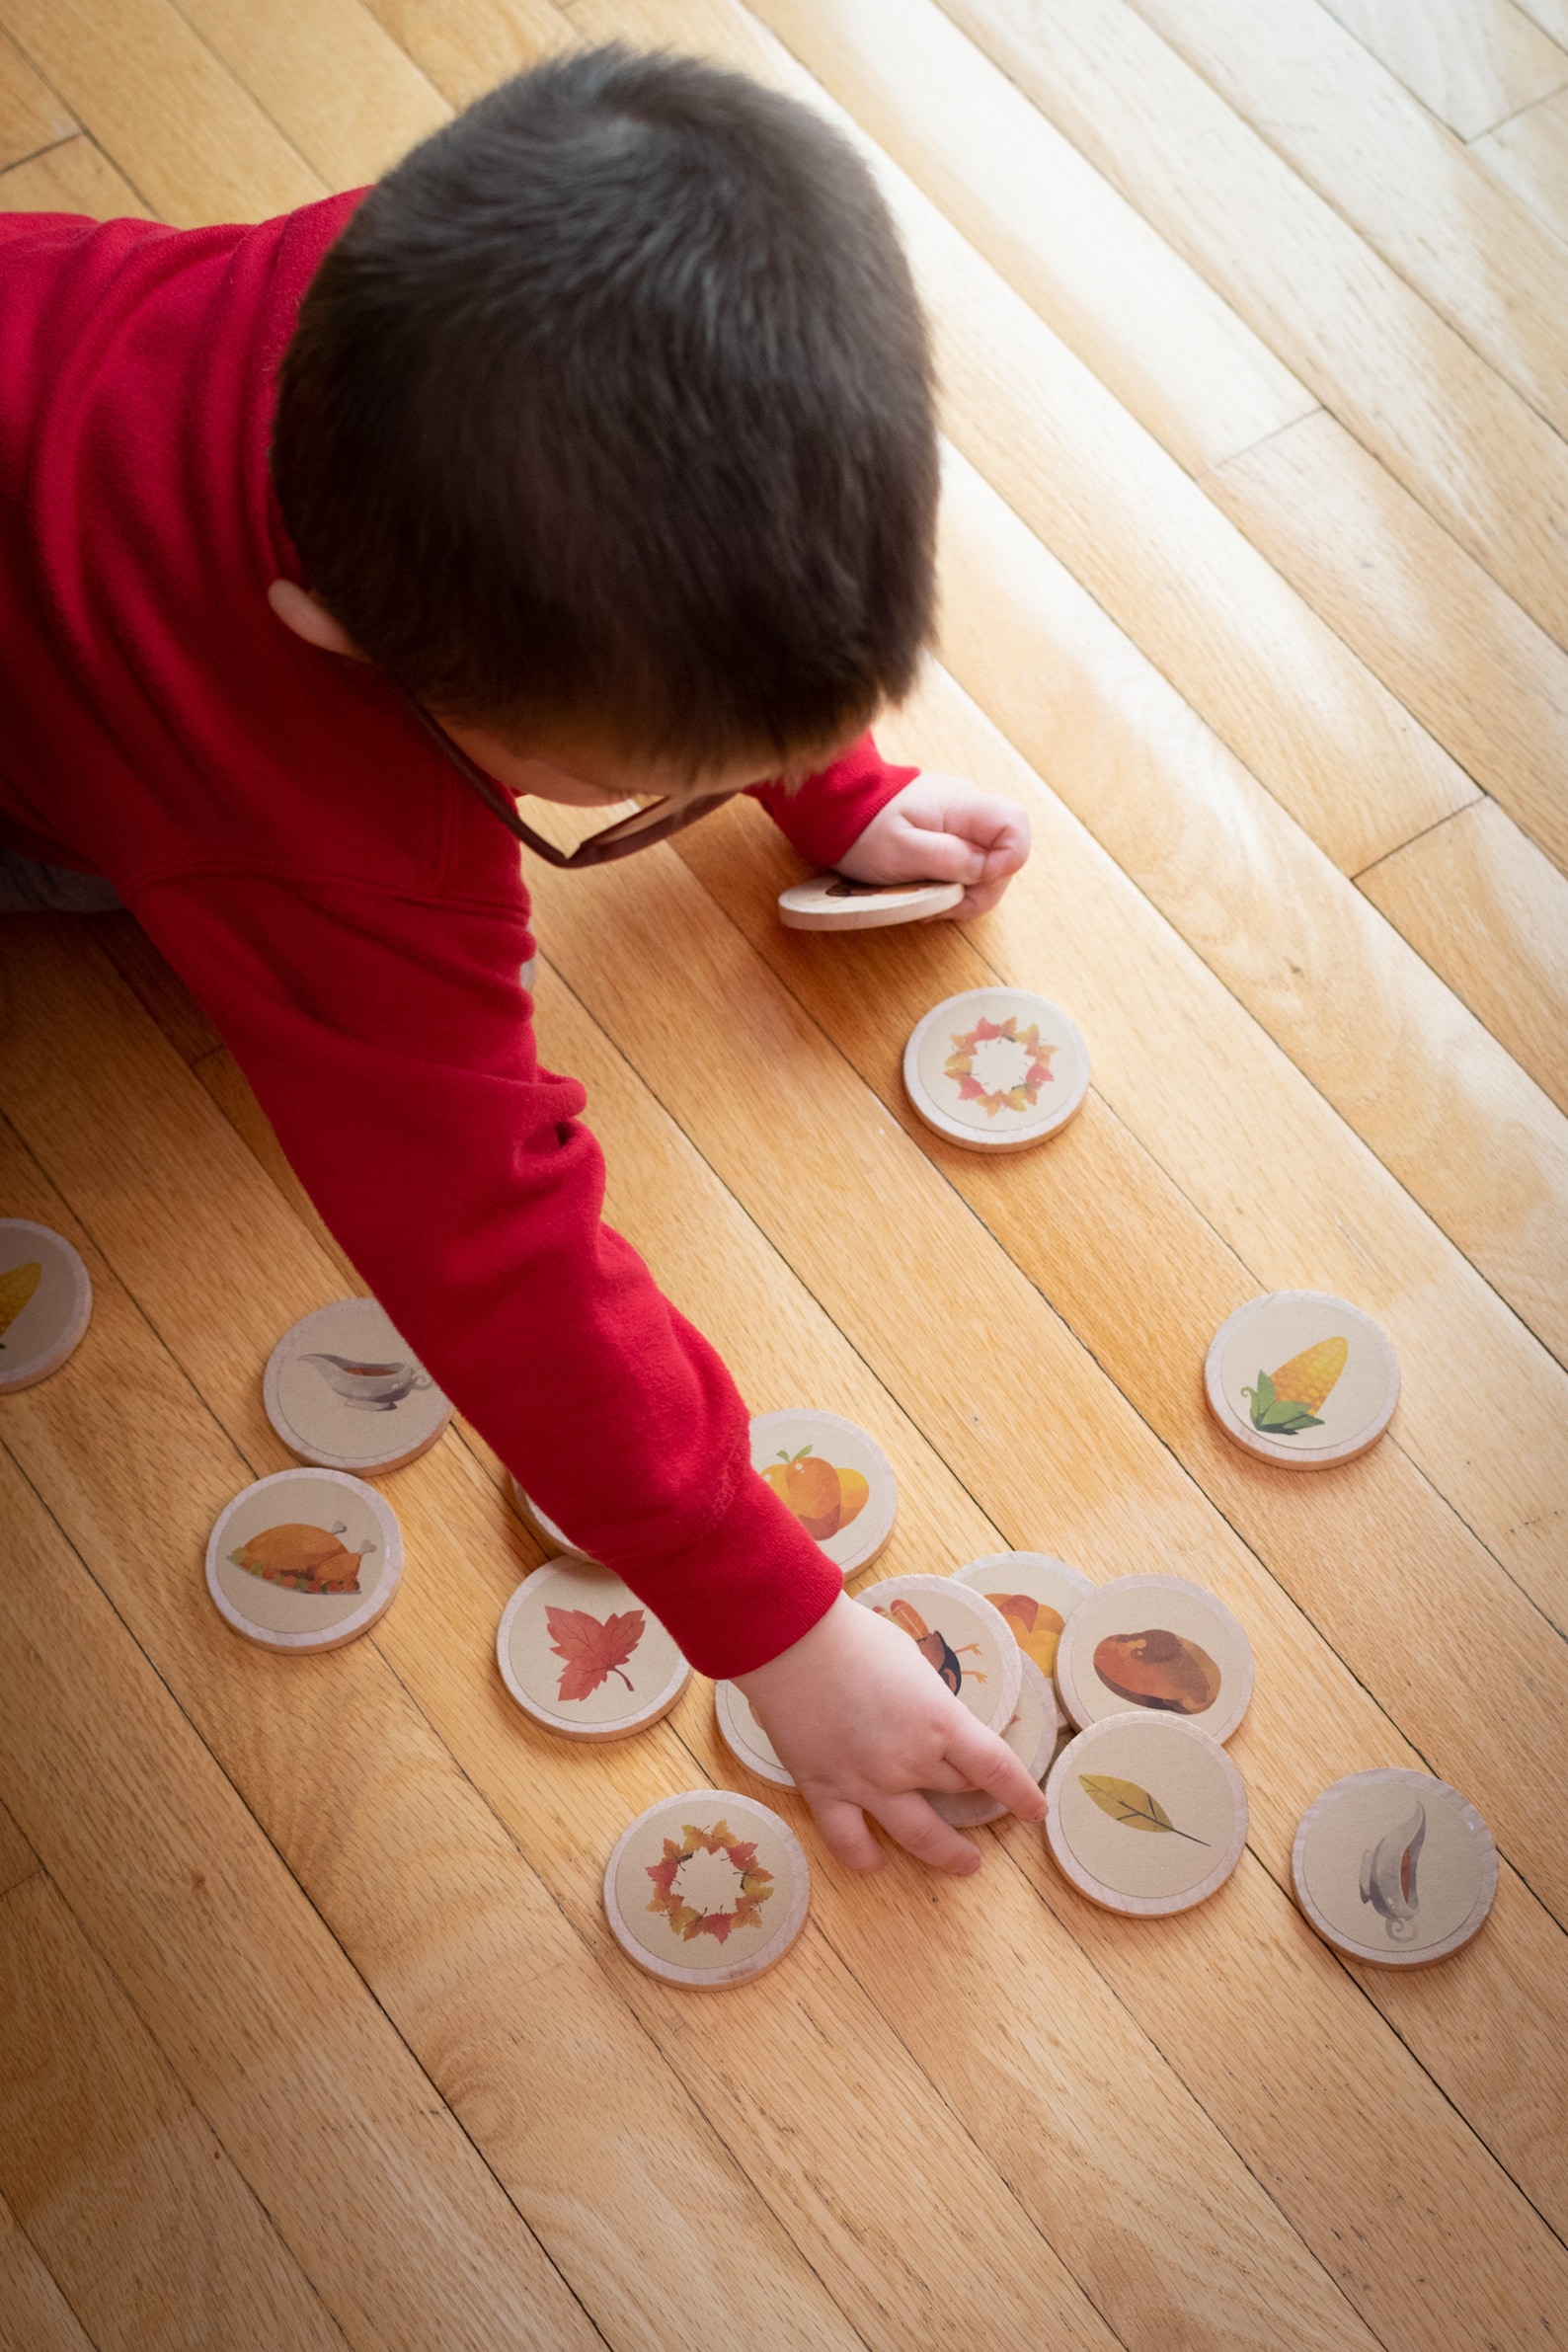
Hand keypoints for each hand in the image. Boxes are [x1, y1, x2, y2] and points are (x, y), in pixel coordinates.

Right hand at [733, 1592, 1046, 1874]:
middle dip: (974, 1797)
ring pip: (920, 1835)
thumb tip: (934, 1719)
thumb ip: (929, 1702)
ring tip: (966, 1865)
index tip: (1035, 1810)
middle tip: (982, 1805)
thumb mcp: (914, 1663)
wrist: (792, 1641)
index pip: (997, 1769)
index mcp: (940, 1723)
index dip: (1021, 1794)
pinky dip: (867, 1859)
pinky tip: (878, 1862)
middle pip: (959, 1792)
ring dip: (948, 1854)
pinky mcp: (825, 1792)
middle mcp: (911, 1762)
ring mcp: (868, 1784)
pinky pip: (850, 1842)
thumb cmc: (856, 1638)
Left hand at [835, 772, 1030, 919]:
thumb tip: (985, 869)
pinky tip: (929, 889)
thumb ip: (946, 857)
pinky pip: (971, 866)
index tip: (973, 881)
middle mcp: (970, 810)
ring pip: (990, 867)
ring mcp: (963, 823)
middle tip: (940, 902)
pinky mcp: (953, 836)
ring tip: (928, 898)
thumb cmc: (864, 828)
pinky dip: (955, 885)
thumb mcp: (899, 850)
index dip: (1008, 861)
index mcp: (962, 806)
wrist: (841, 810)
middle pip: (1006, 855)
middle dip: (981, 889)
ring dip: (966, 893)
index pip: (1015, 826)